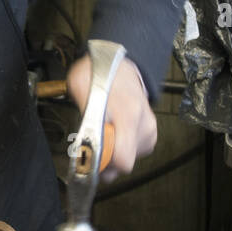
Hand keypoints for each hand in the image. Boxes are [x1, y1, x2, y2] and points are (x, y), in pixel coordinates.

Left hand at [66, 53, 156, 180]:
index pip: (123, 159)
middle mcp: (143, 125)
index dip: (103, 164)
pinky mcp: (151, 136)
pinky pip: (132, 154)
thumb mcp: (81, 87)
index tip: (90, 155)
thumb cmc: (99, 76)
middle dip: (104, 160)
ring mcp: (149, 131)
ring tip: (103, 132)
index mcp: (128, 114)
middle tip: (90, 143)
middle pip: (122, 165)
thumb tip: (84, 144)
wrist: (120, 66)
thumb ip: (85, 117)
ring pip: (126, 160)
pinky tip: (114, 132)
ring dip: (111, 153)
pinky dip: (120, 148)